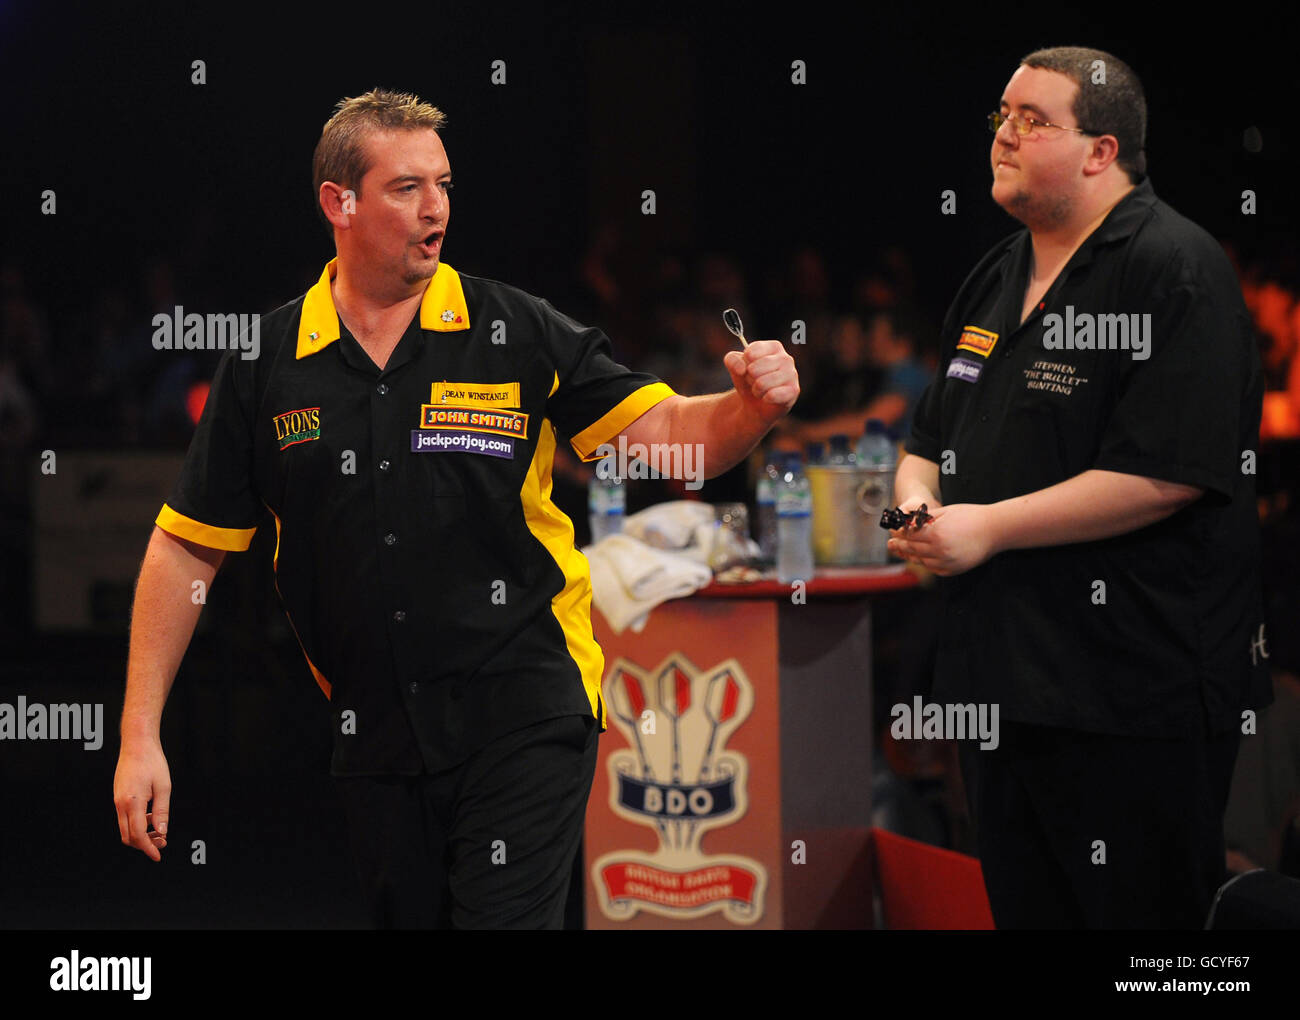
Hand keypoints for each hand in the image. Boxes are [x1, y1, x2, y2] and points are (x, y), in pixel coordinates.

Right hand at [114, 740, 171, 860]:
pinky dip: (137, 824)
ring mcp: (117, 801)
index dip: (148, 848)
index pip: (137, 834)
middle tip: (163, 843)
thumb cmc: (153, 762)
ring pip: (125, 828)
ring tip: (160, 832)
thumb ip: (162, 812)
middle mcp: (120, 804)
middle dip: (145, 844)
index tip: (158, 856)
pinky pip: (125, 818)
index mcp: (132, 802)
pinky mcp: (118, 797)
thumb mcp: (164, 787)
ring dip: (141, 835)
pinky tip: (152, 819)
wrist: (137, 744)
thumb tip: (162, 833)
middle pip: (128, 836)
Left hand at [723, 341, 798, 424]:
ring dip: (756, 390)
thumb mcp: (735, 367)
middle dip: (749, 379)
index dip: (744, 364)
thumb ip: (732, 360)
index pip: (750, 353)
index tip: (748, 368)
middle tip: (754, 382)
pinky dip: (764, 398)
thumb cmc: (748, 381)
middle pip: (754, 369)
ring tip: (760, 390)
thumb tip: (742, 369)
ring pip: (762, 383)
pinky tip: (768, 397)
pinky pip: (772, 395)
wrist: (755, 404)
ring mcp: (792, 374)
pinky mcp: (793, 391)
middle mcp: (786, 358)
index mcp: (774, 347)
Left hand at [888, 502, 995, 575]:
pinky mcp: (953, 570)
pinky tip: (920, 558)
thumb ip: (925, 518)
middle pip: (912, 549)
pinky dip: (925, 563)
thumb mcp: (945, 512)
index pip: (909, 535)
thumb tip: (907, 521)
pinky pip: (933, 568)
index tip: (892, 531)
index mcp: (935, 533)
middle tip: (890, 544)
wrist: (995, 530)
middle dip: (899, 546)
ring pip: (921, 561)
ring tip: (902, 552)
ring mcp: (946, 562)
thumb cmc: (971, 516)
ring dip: (910, 556)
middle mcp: (939, 550)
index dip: (899, 533)